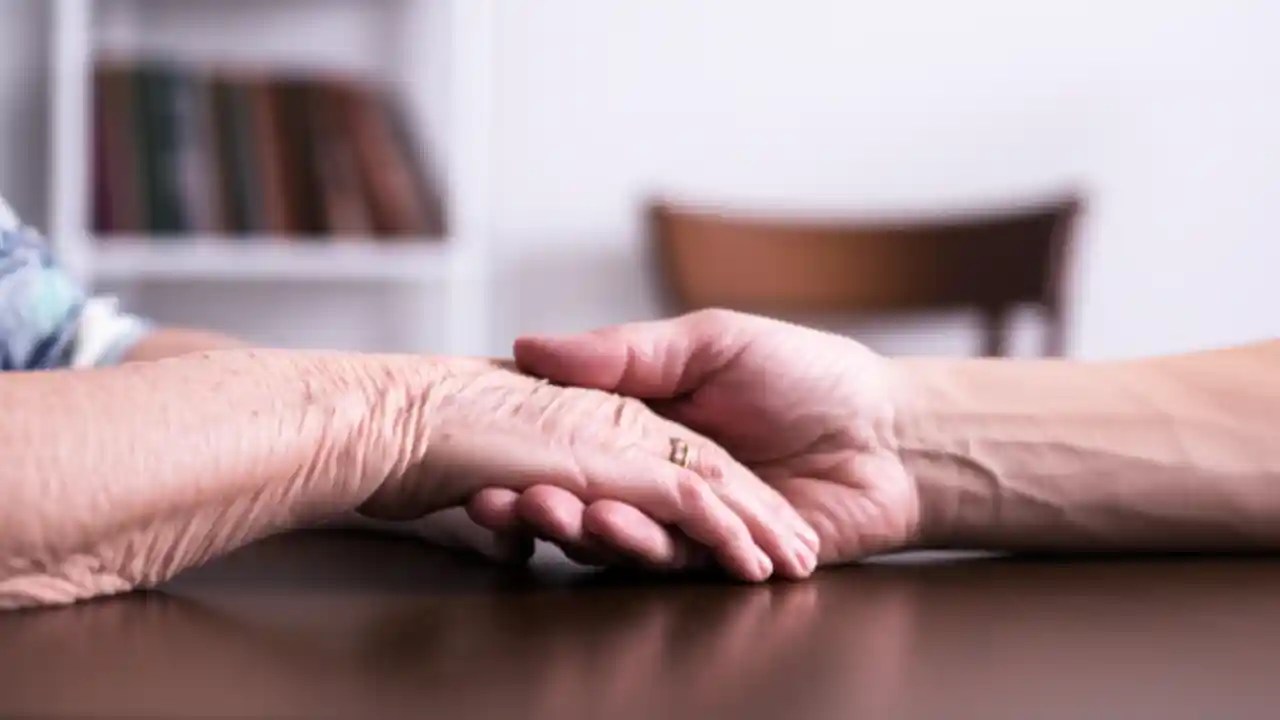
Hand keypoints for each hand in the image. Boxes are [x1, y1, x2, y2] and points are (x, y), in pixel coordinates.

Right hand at [470, 310, 918, 568]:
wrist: (894, 433)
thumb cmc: (811, 376)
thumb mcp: (712, 342)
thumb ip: (626, 352)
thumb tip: (534, 345)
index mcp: (646, 421)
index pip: (573, 442)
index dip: (530, 451)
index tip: (487, 453)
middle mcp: (659, 475)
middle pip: (587, 494)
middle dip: (545, 499)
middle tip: (508, 498)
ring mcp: (691, 520)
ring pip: (623, 532)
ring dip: (588, 527)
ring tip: (563, 513)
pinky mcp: (724, 559)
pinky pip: (679, 558)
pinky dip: (652, 546)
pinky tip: (632, 533)